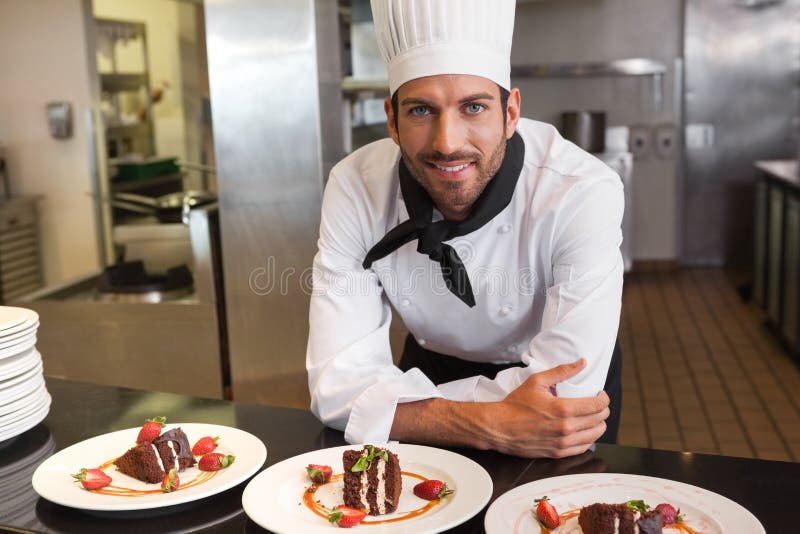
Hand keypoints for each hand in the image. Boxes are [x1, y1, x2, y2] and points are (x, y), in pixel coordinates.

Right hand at [483, 359, 609, 457]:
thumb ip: (562, 371)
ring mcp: (563, 443)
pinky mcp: (558, 453)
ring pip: (595, 435)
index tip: (600, 395)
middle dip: (602, 410)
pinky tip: (583, 431)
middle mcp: (566, 428)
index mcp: (564, 409)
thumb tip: (581, 363)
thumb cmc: (516, 405)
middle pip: (599, 420)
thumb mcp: (537, 381)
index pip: (598, 405)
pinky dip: (588, 438)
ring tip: (592, 417)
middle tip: (596, 404)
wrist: (499, 427)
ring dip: (598, 425)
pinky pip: (583, 448)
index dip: (604, 398)